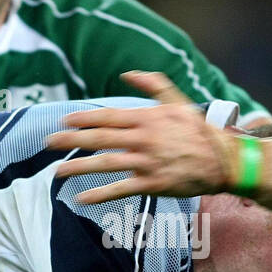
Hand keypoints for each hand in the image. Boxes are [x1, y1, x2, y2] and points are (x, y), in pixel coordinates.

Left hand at [45, 71, 238, 203]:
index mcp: (147, 118)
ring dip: (78, 167)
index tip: (64, 121)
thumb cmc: (199, 131)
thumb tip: (127, 73)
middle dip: (70, 140)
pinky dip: (99, 194)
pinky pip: (120, 189)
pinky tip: (80, 198)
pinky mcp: (153, 184)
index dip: (83, 119)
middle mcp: (143, 139)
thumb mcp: (177, 101)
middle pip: (99, 138)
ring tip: (57, 172)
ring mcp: (146, 162)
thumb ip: (153, 84)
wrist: (222, 160)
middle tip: (48, 142)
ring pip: (105, 164)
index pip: (107, 117)